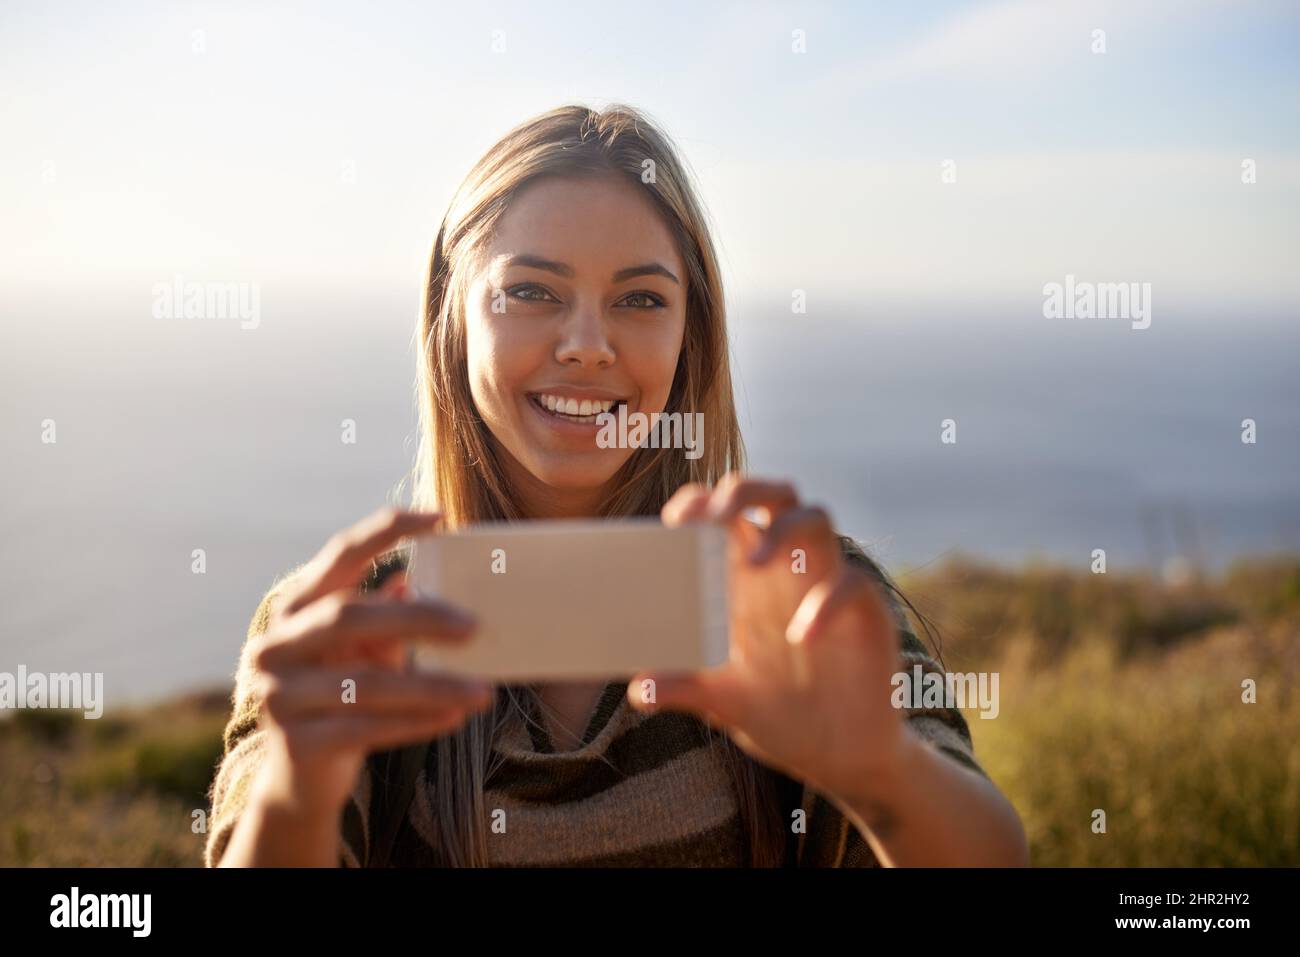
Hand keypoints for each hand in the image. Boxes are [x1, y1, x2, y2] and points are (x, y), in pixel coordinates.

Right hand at [246, 507, 494, 819]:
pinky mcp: (296, 742)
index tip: (437, 517)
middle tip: (475, 627)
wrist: (301, 780)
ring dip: (433, 686)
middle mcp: (275, 646)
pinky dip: (416, 722)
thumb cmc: (340, 700)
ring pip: (367, 683)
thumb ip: (382, 617)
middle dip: (418, 619)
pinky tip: (455, 717)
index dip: (385, 531)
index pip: (339, 556)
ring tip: (482, 691)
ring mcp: (279, 695)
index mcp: (293, 610)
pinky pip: (367, 728)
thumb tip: (413, 583)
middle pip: (351, 616)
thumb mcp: (362, 653)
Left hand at [628, 474, 910, 806]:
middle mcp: (788, 571)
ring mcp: (827, 586)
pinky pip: (851, 582)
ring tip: (757, 562)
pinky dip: (825, 600)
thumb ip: (686, 688)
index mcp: (750, 580)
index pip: (728, 516)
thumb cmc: (781, 716)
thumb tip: (638, 689)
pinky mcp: (865, 612)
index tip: (677, 518)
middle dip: (746, 489)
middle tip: (717, 513)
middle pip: (775, 495)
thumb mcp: (725, 701)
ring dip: (784, 529)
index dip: (703, 502)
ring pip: (816, 517)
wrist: (840, 758)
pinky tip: (803, 637)